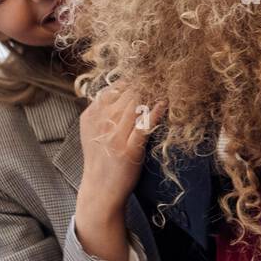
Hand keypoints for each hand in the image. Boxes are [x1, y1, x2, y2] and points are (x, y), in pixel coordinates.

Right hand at [75, 80, 163, 226]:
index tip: (150, 70)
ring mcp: (115, 136)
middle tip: (164, 71)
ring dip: (153, 92)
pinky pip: (144, 126)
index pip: (114, 87)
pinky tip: (164, 103)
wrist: (99, 190)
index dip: (133, 77)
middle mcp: (102, 122)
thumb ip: (103, 110)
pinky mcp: (129, 150)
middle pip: (127, 92)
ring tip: (168, 82)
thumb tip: (120, 88)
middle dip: (146, 81)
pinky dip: (155, 112)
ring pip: (136, 105)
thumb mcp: (93, 131)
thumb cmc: (100, 159)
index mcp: (92, 114)